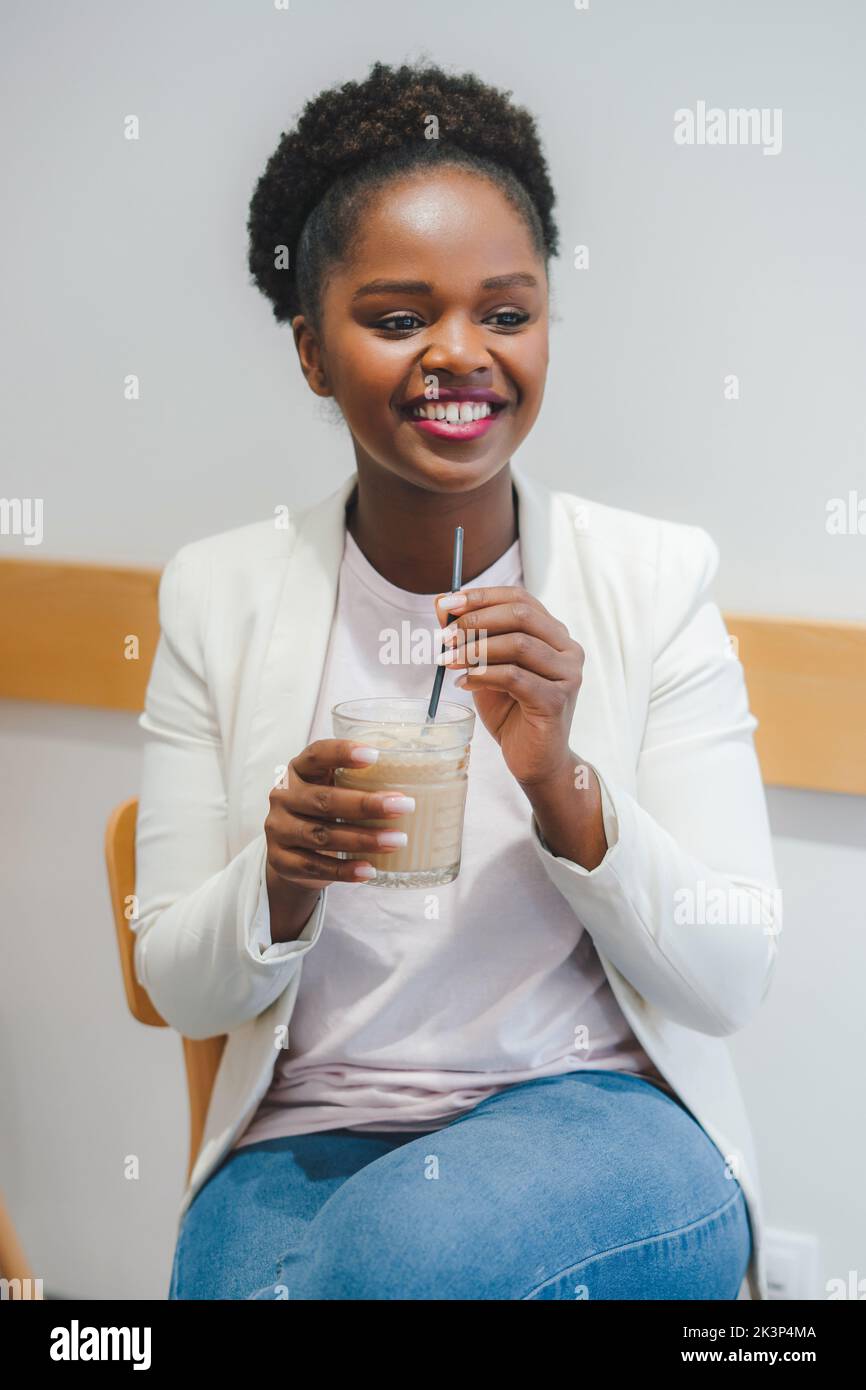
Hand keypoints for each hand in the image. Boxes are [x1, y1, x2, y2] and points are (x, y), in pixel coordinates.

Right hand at [265, 738, 415, 889]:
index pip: (316, 755)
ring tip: (397, 840)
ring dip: (363, 839)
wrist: (291, 853)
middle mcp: (283, 796)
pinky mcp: (281, 860)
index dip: (342, 753)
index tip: (375, 756)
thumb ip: (357, 782)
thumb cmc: (323, 812)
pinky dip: (345, 869)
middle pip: (324, 800)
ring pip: (322, 835)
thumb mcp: (332, 788)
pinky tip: (370, 869)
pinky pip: (315, 866)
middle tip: (405, 806)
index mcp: (298, 770)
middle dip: (366, 804)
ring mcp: (279, 830)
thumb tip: (419, 780)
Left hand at [434, 586, 584, 789]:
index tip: (445, 603)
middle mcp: (568, 649)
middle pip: (521, 614)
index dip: (481, 596)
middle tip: (444, 636)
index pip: (520, 599)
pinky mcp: (557, 701)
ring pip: (518, 644)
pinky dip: (483, 676)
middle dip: (476, 620)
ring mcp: (567, 675)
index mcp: (554, 634)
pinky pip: (515, 677)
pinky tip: (463, 683)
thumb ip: (470, 638)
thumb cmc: (512, 712)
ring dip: (475, 650)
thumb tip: (440, 605)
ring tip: (447, 661)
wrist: (535, 761)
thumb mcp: (485, 668)